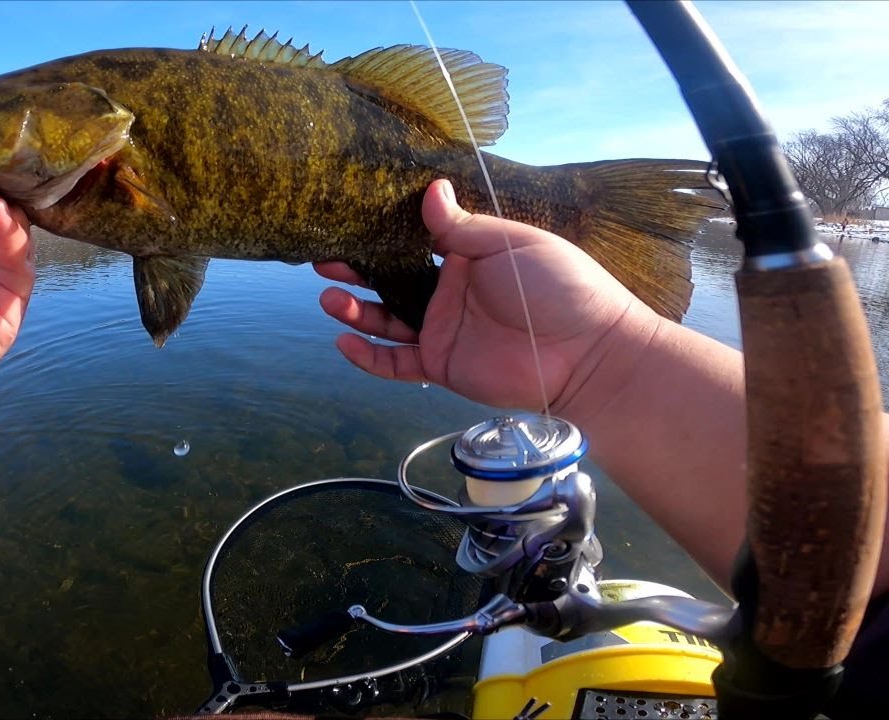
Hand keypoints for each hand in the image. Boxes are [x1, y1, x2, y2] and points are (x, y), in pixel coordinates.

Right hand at [315, 179, 659, 412]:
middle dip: (356, 270)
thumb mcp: (511, 242)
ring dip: (354, 310)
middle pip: (390, 280)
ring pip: (385, 321)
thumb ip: (463, 226)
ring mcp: (443, 330)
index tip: (349, 219)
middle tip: (323, 258)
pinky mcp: (441, 365)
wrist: (588, 355)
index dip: (382, 233)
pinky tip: (344, 341)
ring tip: (329, 297)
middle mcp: (449, 292)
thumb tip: (429, 190)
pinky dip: (367, 356)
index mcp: (467, 257)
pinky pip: (395, 364)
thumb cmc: (561, 288)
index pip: (414, 241)